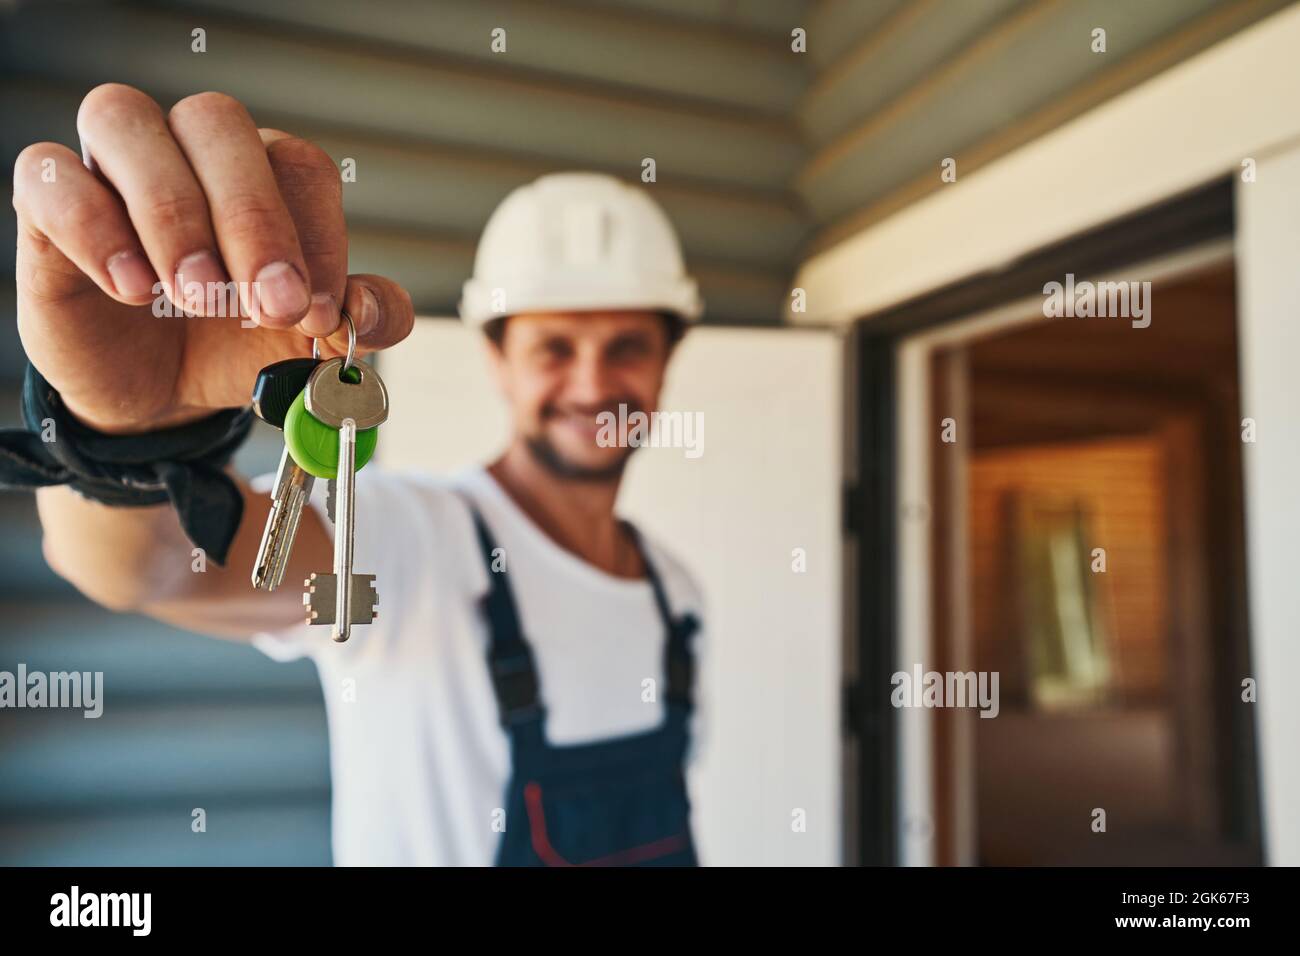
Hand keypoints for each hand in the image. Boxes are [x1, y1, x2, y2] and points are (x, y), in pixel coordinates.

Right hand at [11, 84, 413, 432]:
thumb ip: (360, 322)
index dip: (316, 237)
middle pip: (216, 124)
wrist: (158, 393)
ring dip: (172, 211)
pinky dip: (94, 225)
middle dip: (252, 216)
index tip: (320, 313)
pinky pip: (50, 174)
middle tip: (272, 303)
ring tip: (196, 295)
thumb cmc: (235, 345)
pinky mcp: (49, 204)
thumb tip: (370, 310)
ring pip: (125, 121)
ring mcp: (112, 169)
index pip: (298, 166)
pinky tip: (130, 288)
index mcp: (265, 173)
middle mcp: (188, 151)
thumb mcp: (307, 344)